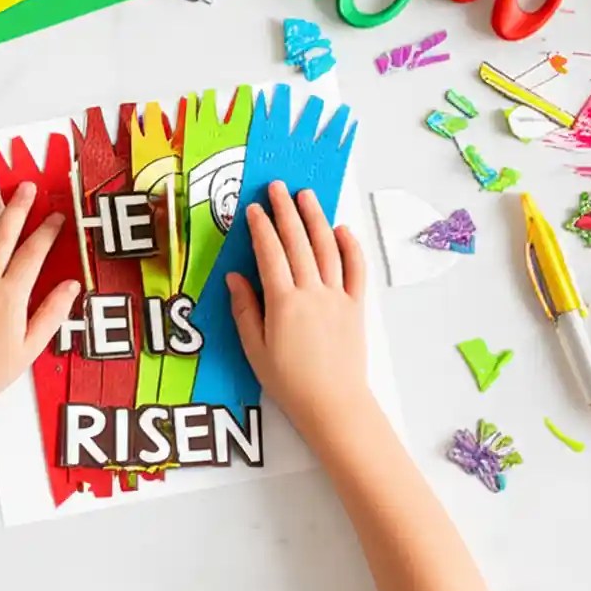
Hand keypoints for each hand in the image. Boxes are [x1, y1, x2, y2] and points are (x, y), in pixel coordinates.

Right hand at [226, 181, 369, 439]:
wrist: (333, 403)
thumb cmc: (289, 382)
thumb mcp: (255, 349)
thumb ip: (245, 309)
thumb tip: (235, 277)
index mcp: (283, 303)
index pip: (270, 254)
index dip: (261, 228)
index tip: (254, 208)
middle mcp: (312, 293)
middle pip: (298, 242)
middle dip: (286, 211)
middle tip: (277, 187)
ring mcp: (337, 297)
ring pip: (326, 248)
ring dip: (316, 218)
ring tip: (306, 196)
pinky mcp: (356, 307)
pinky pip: (355, 270)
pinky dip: (350, 247)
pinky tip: (342, 230)